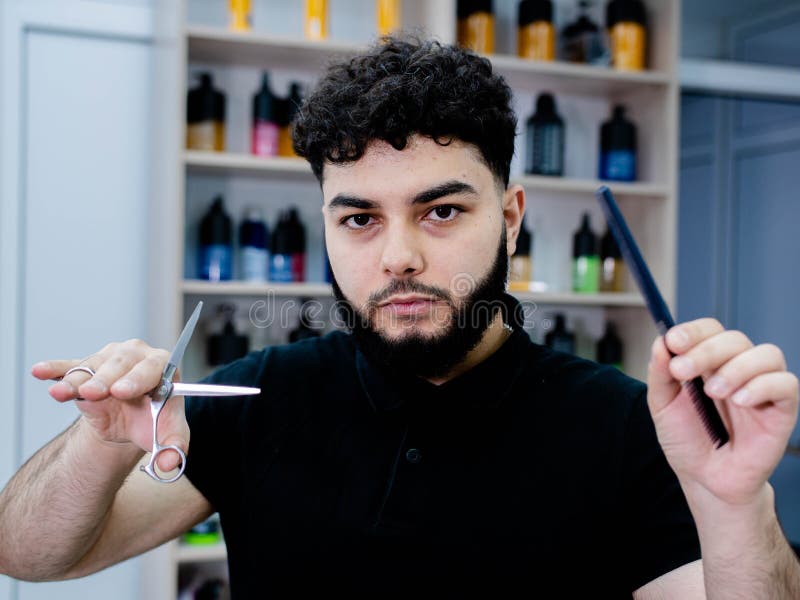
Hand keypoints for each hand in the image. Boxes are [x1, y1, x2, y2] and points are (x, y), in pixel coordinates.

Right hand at [30, 339, 188, 471]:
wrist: (131, 418)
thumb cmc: (154, 420)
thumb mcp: (168, 434)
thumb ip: (174, 447)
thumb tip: (169, 464)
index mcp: (163, 366)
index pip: (150, 368)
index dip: (137, 379)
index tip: (122, 392)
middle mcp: (136, 354)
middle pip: (119, 363)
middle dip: (105, 380)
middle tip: (93, 393)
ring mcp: (109, 357)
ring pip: (91, 366)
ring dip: (76, 380)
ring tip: (62, 393)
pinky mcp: (86, 366)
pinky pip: (68, 366)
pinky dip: (54, 369)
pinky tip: (40, 371)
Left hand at [647, 318, 798, 505]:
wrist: (706, 479)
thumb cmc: (686, 439)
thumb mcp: (662, 406)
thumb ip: (660, 374)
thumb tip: (662, 342)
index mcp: (710, 362)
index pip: (710, 330)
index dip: (694, 331)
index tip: (674, 341)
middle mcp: (739, 368)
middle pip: (735, 339)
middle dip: (706, 350)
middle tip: (682, 370)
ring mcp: (763, 387)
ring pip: (767, 354)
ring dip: (736, 367)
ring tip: (713, 392)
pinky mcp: (782, 409)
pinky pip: (786, 384)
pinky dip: (761, 386)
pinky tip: (739, 402)